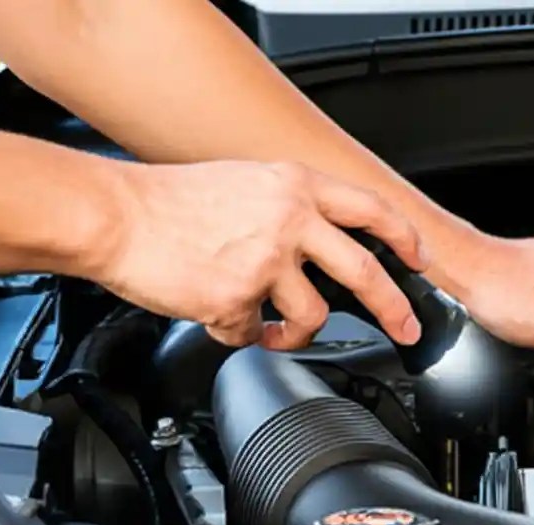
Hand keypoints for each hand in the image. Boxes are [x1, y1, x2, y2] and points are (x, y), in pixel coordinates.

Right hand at [88, 160, 427, 348]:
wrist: (114, 216)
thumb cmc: (168, 201)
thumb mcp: (246, 181)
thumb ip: (290, 206)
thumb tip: (323, 238)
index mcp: (294, 185)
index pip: (371, 209)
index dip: (404, 238)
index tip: (420, 261)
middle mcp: (288, 220)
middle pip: (365, 273)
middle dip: (395, 309)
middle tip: (407, 328)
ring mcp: (265, 262)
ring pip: (313, 316)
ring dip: (296, 332)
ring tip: (271, 326)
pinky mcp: (237, 299)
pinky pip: (254, 334)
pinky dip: (237, 332)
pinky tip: (217, 313)